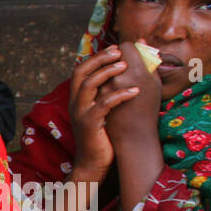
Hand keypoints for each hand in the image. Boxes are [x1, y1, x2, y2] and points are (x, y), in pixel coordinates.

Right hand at [68, 45, 139, 178]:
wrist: (94, 162)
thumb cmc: (104, 135)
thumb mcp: (104, 110)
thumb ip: (108, 92)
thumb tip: (123, 73)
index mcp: (77, 98)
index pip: (81, 69)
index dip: (97, 57)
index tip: (115, 48)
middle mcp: (75, 103)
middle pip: (81, 72)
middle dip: (100, 58)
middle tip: (119, 51)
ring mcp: (80, 113)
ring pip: (89, 84)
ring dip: (107, 71)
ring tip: (125, 66)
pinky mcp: (90, 124)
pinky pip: (103, 104)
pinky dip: (120, 95)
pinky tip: (135, 91)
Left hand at [102, 41, 162, 152]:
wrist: (132, 137)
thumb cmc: (148, 109)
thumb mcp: (154, 84)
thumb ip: (148, 61)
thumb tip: (141, 40)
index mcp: (138, 72)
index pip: (126, 46)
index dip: (127, 48)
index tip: (129, 54)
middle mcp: (120, 78)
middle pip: (113, 55)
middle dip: (116, 55)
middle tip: (121, 61)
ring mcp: (106, 88)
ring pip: (103, 67)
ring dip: (108, 67)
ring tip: (116, 75)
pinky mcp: (96, 97)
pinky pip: (98, 81)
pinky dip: (102, 80)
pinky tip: (108, 86)